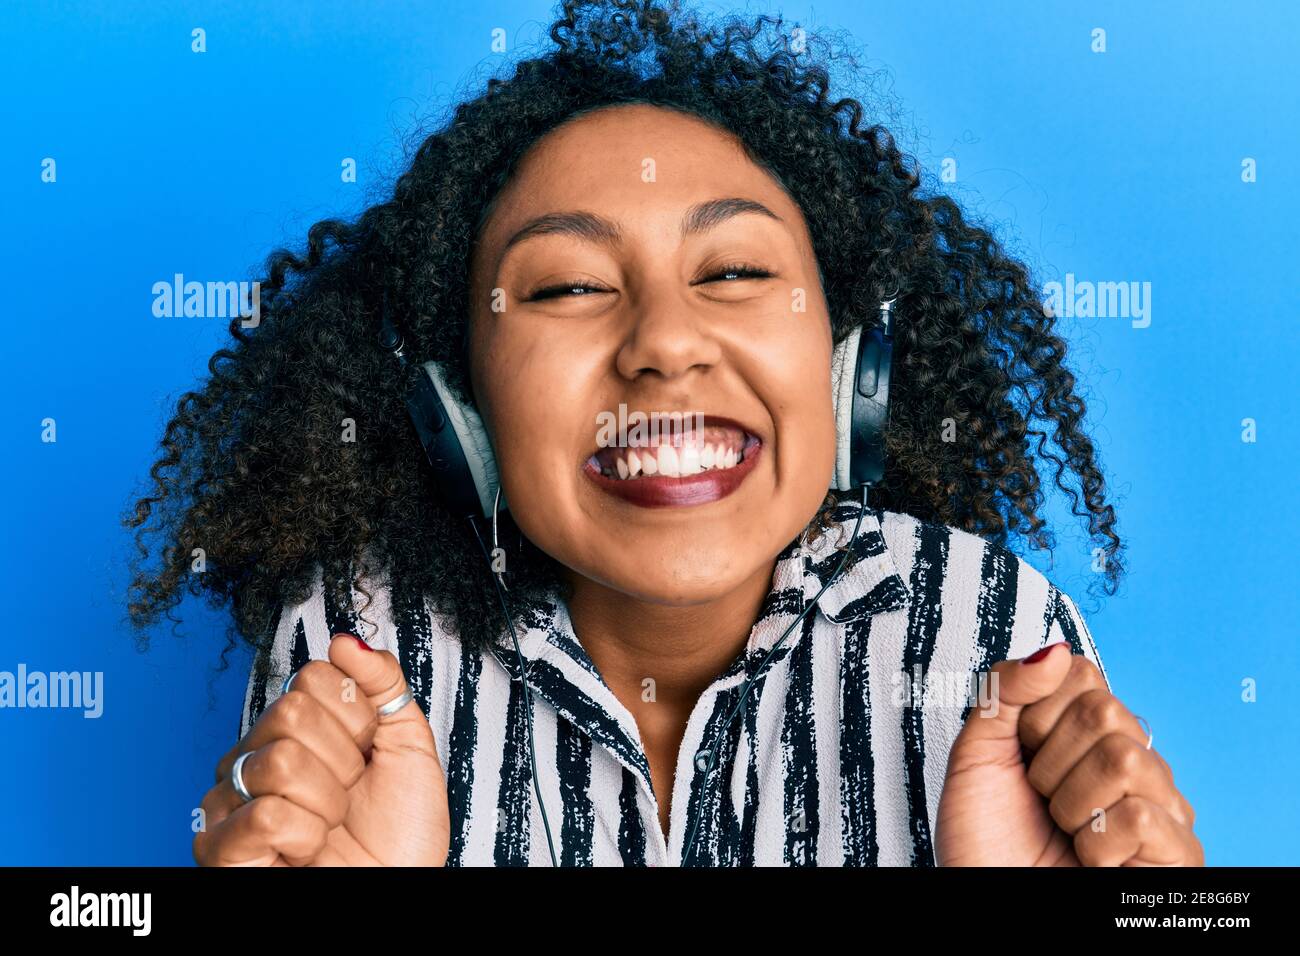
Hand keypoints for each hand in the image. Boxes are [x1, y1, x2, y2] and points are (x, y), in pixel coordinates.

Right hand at [194, 634, 449, 865]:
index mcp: (297, 728)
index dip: (356, 720)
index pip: (312, 677)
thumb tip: (347, 641)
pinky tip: (303, 850)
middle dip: (341, 762)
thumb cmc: (399, 834)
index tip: (365, 756)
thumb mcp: (410, 746)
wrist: (396, 889)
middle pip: (292, 712)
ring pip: (281, 761)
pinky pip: (269, 814)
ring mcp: (232, 798)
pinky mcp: (219, 846)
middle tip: (348, 796)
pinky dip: (305, 837)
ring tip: (328, 827)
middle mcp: (256, 754)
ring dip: (327, 803)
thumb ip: (383, 683)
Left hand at [935, 641, 1201, 865]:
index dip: (1036, 716)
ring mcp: (1160, 806)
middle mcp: (1131, 761)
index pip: (1082, 673)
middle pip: (1105, 711)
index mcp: (1087, 733)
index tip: (1022, 756)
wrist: (986, 900)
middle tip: (1042, 800)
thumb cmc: (984, 841)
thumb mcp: (975, 754)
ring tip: (1066, 831)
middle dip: (1050, 762)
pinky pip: (1140, 816)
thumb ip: (1004, 691)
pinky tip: (1091, 861)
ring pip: (1125, 759)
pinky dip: (1098, 844)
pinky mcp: (1176, 853)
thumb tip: (1055, 650)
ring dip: (1072, 804)